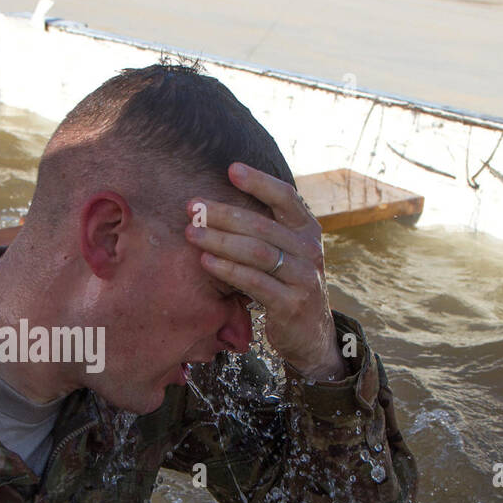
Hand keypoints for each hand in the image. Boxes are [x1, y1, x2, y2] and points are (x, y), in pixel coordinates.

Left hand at [185, 162, 346, 381]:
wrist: (311, 333)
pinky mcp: (291, 304)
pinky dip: (228, 270)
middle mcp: (310, 249)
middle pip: (262, 225)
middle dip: (223, 214)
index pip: (285, 197)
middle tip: (192, 208)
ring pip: (257, 252)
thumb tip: (221, 201)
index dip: (259, 181)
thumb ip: (266, 228)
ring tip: (192, 233)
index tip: (231, 169)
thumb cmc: (286, 285)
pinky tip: (205, 262)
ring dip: (220, 240)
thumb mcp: (286, 253)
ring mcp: (303, 277)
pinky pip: (255, 282)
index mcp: (307, 230)